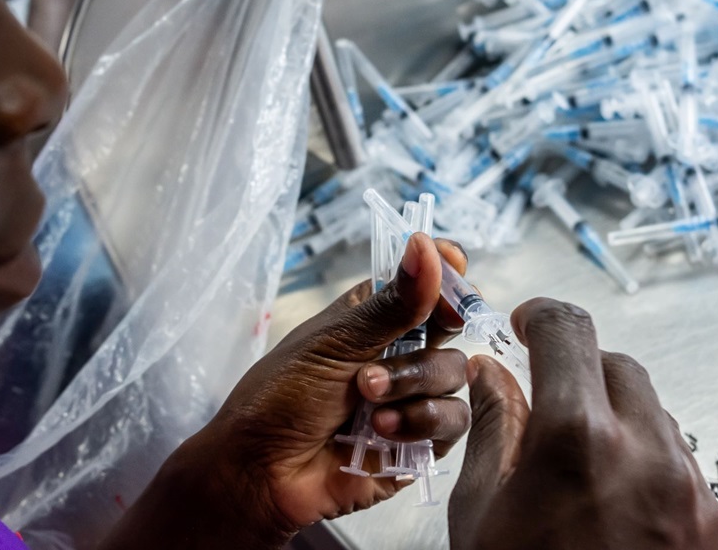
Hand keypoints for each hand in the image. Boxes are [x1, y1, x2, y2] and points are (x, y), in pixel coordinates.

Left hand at [101, 233, 470, 549]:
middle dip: (427, 338)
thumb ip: (392, 303)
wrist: (262, 473)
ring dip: (413, 384)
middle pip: (453, 325)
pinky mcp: (423, 441)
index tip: (453, 266)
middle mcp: (400, 349)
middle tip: (396, 348)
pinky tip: (382, 430)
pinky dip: (421, 421)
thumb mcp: (335, 341)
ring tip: (367, 398)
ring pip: (454, 373)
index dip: (446, 273)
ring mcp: (413, 395)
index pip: (428, 280)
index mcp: (376, 315)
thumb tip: (426, 245)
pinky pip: (454, 420)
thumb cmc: (282, 396)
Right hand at [449, 298, 717, 549]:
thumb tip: (493, 379)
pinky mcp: (714, 524)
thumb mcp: (482, 517)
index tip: (526, 322)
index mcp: (577, 438)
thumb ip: (492, 432)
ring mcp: (689, 489)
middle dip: (577, 370)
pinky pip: (678, 463)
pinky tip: (610, 505)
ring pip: (653, 414)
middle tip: (546, 400)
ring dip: (614, 418)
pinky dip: (643, 461)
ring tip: (576, 470)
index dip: (541, 315)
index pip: (567, 329)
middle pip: (616, 365)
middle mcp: (646, 451)